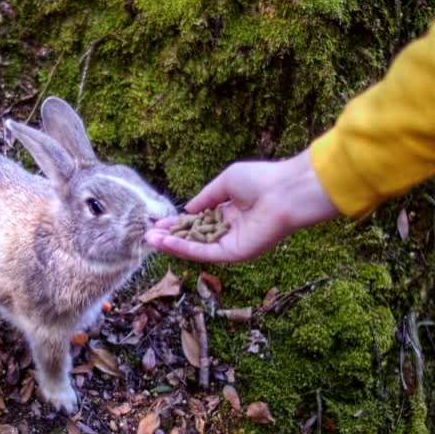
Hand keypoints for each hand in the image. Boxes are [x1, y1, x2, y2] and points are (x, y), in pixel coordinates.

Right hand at [145, 150, 339, 262]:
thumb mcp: (225, 182)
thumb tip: (187, 210)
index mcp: (230, 211)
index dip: (177, 222)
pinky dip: (185, 249)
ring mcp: (232, 243)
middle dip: (170, 236)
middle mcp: (230, 229)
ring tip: (151, 241)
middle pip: (194, 237)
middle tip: (148, 235)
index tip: (157, 222)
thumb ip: (205, 198)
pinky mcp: (235, 253)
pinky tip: (167, 243)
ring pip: (196, 248)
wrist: (286, 192)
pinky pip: (205, 253)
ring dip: (173, 245)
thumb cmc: (261, 180)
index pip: (198, 221)